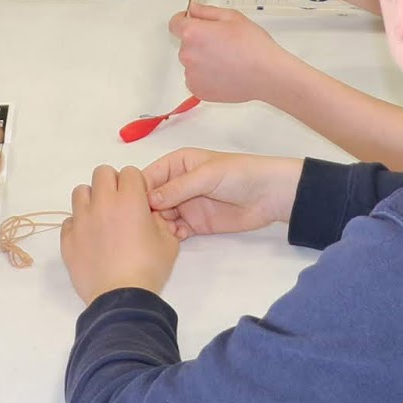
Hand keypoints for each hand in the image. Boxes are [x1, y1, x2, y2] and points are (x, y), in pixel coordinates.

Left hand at [61, 166, 179, 303]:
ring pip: (81, 192)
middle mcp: (102, 203)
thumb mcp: (169, 243)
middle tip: (120, 204)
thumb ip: (160, 222)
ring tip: (101, 219)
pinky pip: (70, 220)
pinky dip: (79, 225)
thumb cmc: (149, 270)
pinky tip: (90, 239)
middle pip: (102, 173)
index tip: (139, 200)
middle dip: (113, 183)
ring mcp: (81, 220)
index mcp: (129, 200)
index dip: (136, 184)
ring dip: (92, 200)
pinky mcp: (67, 238)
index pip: (130, 172)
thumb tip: (149, 216)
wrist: (121, 299)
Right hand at [143, 149, 302, 240]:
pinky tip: (173, 238)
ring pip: (161, 217)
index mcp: (176, 164)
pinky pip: (176, 230)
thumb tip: (150, 200)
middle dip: (146, 212)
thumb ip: (178, 187)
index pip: (149, 177)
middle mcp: (176, 184)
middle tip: (142, 226)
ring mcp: (185, 205)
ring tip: (158, 233)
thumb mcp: (207, 175)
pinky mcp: (195, 224)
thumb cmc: (238, 174)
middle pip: (151, 199)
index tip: (132, 207)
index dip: (139, 191)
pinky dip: (171, 235)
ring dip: (157, 225)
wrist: (270, 195)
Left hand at [166, 5, 286, 105]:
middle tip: (222, 43)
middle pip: (186, 44)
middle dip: (199, 41)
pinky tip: (224, 72)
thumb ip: (207, 11)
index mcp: (192, 33)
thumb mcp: (232, 17)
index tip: (193, 22)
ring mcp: (191, 74)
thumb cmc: (253, 46)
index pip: (175, 23)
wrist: (267, 74)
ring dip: (202, 60)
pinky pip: (196, 79)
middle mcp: (187, 54)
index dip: (184, 20)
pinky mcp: (198, 90)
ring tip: (226, 60)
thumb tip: (193, 9)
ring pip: (192, 62)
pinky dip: (206, 76)